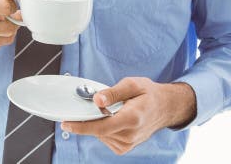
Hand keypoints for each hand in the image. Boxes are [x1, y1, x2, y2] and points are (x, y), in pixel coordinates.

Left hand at [61, 78, 196, 154]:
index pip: (101, 127)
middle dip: (90, 117)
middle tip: (98, 103)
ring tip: (112, 110)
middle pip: (98, 130)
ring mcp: (129, 143)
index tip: (66, 124)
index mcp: (132, 118)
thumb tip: (96, 100)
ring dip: (98, 121)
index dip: (81, 126)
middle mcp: (131, 134)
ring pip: (100, 134)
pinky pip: (105, 138)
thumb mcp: (132, 84)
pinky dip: (103, 128)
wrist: (165, 107)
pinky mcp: (125, 147)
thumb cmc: (148, 94)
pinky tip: (112, 118)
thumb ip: (112, 92)